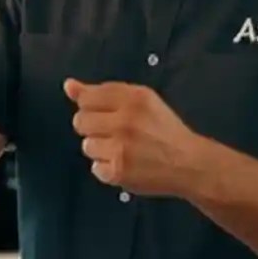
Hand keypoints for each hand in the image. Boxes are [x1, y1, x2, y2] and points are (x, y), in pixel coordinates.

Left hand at [64, 79, 206, 196]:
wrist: (188, 163)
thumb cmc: (164, 129)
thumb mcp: (141, 100)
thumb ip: (103, 92)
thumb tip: (68, 86)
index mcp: (133, 98)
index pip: (87, 97)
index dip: (90, 107)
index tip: (103, 114)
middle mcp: (125, 121)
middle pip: (80, 121)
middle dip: (93, 127)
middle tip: (114, 133)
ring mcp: (121, 148)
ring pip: (86, 146)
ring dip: (100, 149)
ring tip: (122, 150)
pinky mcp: (118, 172)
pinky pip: (95, 168)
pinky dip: (107, 169)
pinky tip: (124, 165)